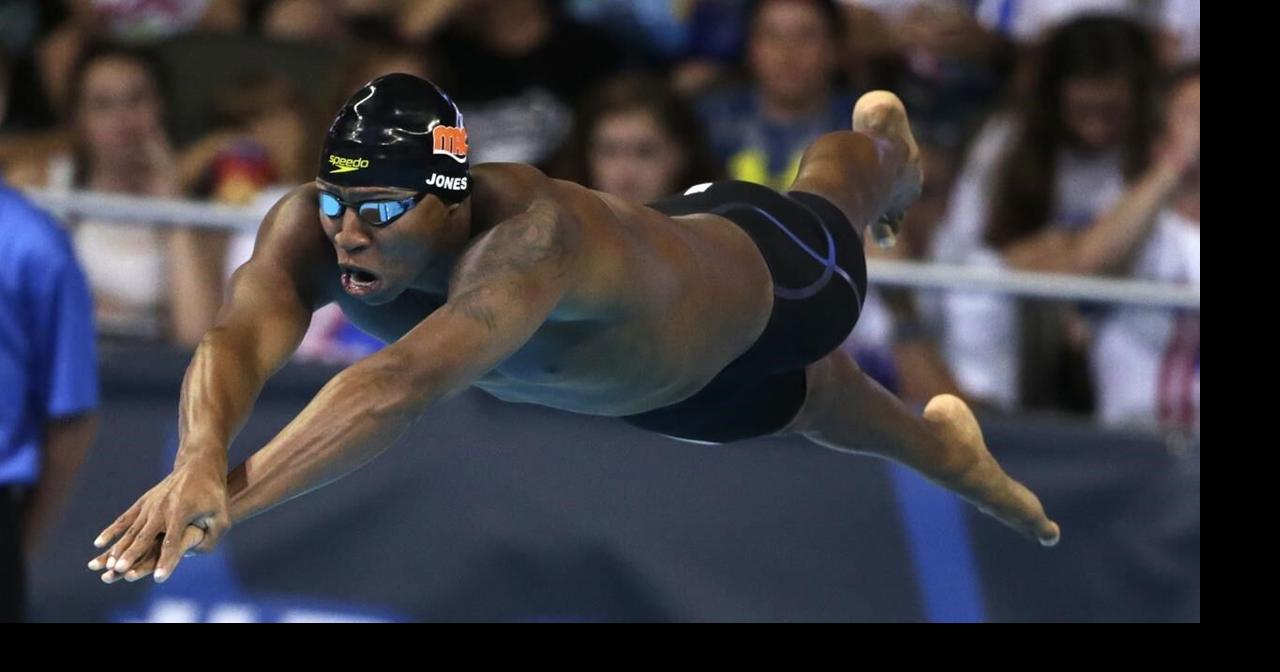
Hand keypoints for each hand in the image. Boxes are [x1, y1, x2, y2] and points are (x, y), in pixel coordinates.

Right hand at [88, 461, 229, 583]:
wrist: (198, 465)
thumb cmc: (213, 494)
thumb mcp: (222, 516)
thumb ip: (211, 538)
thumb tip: (192, 556)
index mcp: (181, 513)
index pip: (172, 543)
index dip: (166, 562)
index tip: (159, 578)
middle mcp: (162, 509)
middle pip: (145, 537)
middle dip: (132, 555)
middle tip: (119, 571)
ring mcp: (150, 505)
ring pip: (131, 530)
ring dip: (119, 548)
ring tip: (107, 566)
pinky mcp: (143, 502)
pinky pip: (124, 519)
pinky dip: (111, 531)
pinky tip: (98, 544)